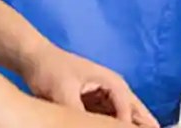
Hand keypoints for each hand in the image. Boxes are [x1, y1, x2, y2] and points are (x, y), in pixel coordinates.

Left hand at [21, 44, 158, 126]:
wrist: (35, 59)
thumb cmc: (51, 68)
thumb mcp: (63, 92)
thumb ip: (77, 111)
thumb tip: (86, 125)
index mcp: (111, 82)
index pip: (126, 108)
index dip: (129, 125)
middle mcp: (112, 88)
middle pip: (135, 110)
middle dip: (145, 123)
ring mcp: (104, 96)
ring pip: (125, 115)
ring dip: (133, 125)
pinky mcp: (94, 103)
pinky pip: (110, 118)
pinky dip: (117, 125)